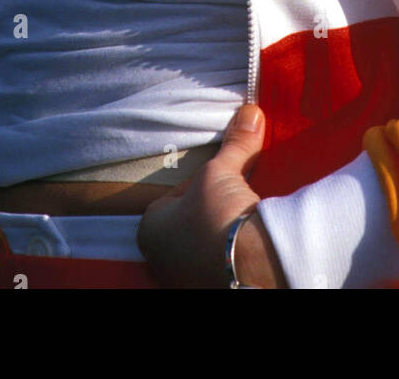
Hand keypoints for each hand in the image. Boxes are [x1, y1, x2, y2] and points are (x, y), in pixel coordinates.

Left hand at [136, 104, 287, 287]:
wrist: (249, 262)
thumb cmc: (216, 213)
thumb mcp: (222, 170)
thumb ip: (234, 144)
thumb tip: (250, 110)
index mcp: (149, 230)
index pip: (168, 200)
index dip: (193, 187)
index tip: (215, 179)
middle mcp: (160, 260)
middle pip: (183, 227)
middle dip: (204, 213)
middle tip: (227, 198)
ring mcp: (184, 279)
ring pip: (199, 249)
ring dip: (216, 235)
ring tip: (240, 218)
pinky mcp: (210, 288)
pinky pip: (216, 266)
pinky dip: (228, 254)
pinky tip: (245, 241)